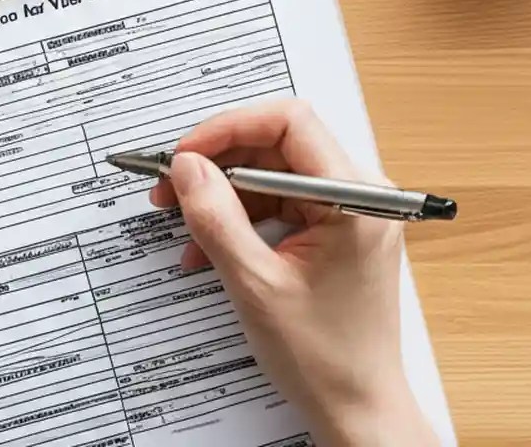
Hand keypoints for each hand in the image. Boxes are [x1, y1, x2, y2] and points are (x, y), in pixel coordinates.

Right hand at [151, 100, 438, 446]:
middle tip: (170, 187)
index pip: (290, 122)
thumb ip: (216, 218)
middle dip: (218, 164)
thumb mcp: (255, 284)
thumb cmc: (325, 358)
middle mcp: (360, 194)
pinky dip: (238, 220)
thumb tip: (186, 167)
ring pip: (271, 175)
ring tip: (183, 225)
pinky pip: (277, 204)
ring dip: (222, 197)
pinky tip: (207, 246)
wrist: (356, 407)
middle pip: (277, 145)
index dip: (229, 128)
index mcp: (355, 198)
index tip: (186, 153)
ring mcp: (347, 212)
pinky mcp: (333, 230)